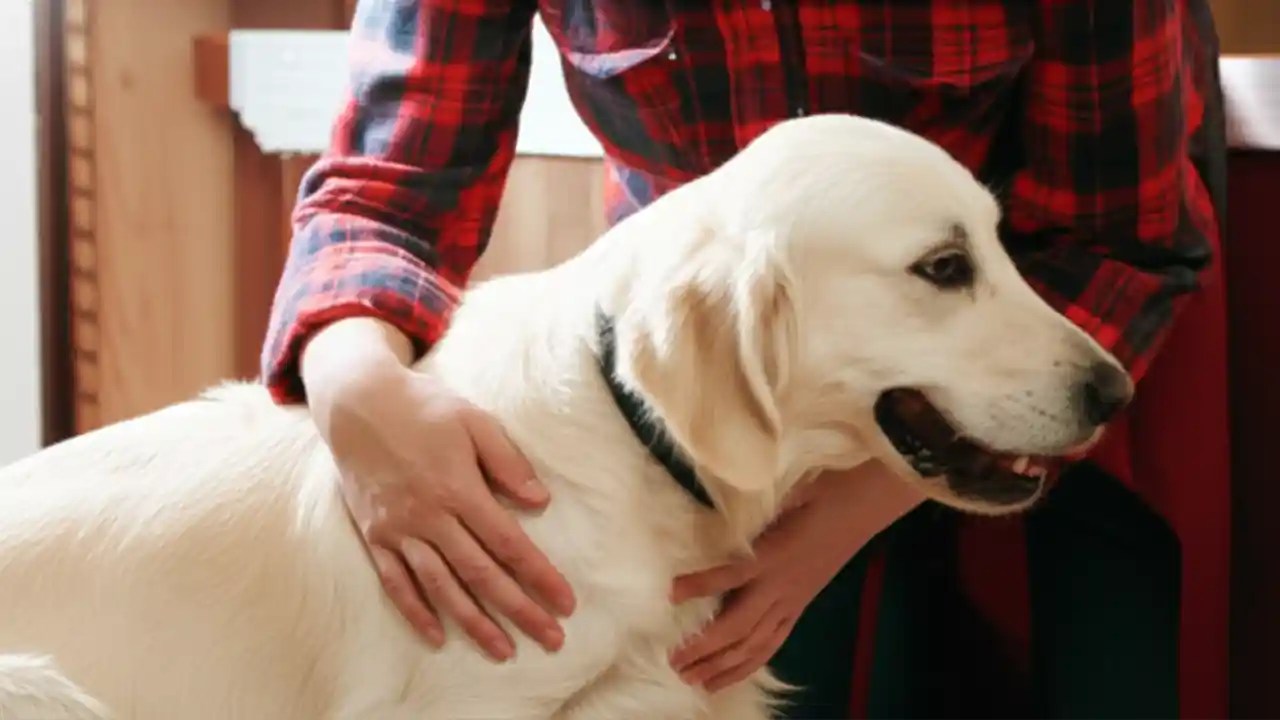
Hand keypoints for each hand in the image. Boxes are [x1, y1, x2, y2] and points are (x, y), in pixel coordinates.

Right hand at [303, 318, 576, 661]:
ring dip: (473, 622)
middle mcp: (428, 516)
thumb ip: (507, 461)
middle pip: (480, 573)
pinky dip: (416, 612)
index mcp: (458, 488)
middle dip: (519, 609)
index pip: (508, 543)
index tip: (565, 602)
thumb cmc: (423, 407)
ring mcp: (398, 529)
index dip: (539, 576)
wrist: (356, 402)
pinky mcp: (374, 535)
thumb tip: (540, 500)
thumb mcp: (473, 420)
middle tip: (551, 638)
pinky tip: (438, 636)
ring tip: (503, 650)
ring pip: (440, 586)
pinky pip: (396, 582)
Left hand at [669, 462, 922, 692]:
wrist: (864, 502)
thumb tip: (717, 495)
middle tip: (672, 661)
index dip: (701, 585)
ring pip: (755, 644)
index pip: (732, 574)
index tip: (670, 594)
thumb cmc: (822, 487)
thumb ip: (753, 501)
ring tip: (692, 680)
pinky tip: (729, 675)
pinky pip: (773, 643)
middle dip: (704, 647)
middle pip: (738, 625)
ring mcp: (792, 600)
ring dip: (722, 665)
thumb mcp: (786, 487)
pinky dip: (750, 663)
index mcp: (775, 553)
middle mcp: (782, 584)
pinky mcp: (799, 606)